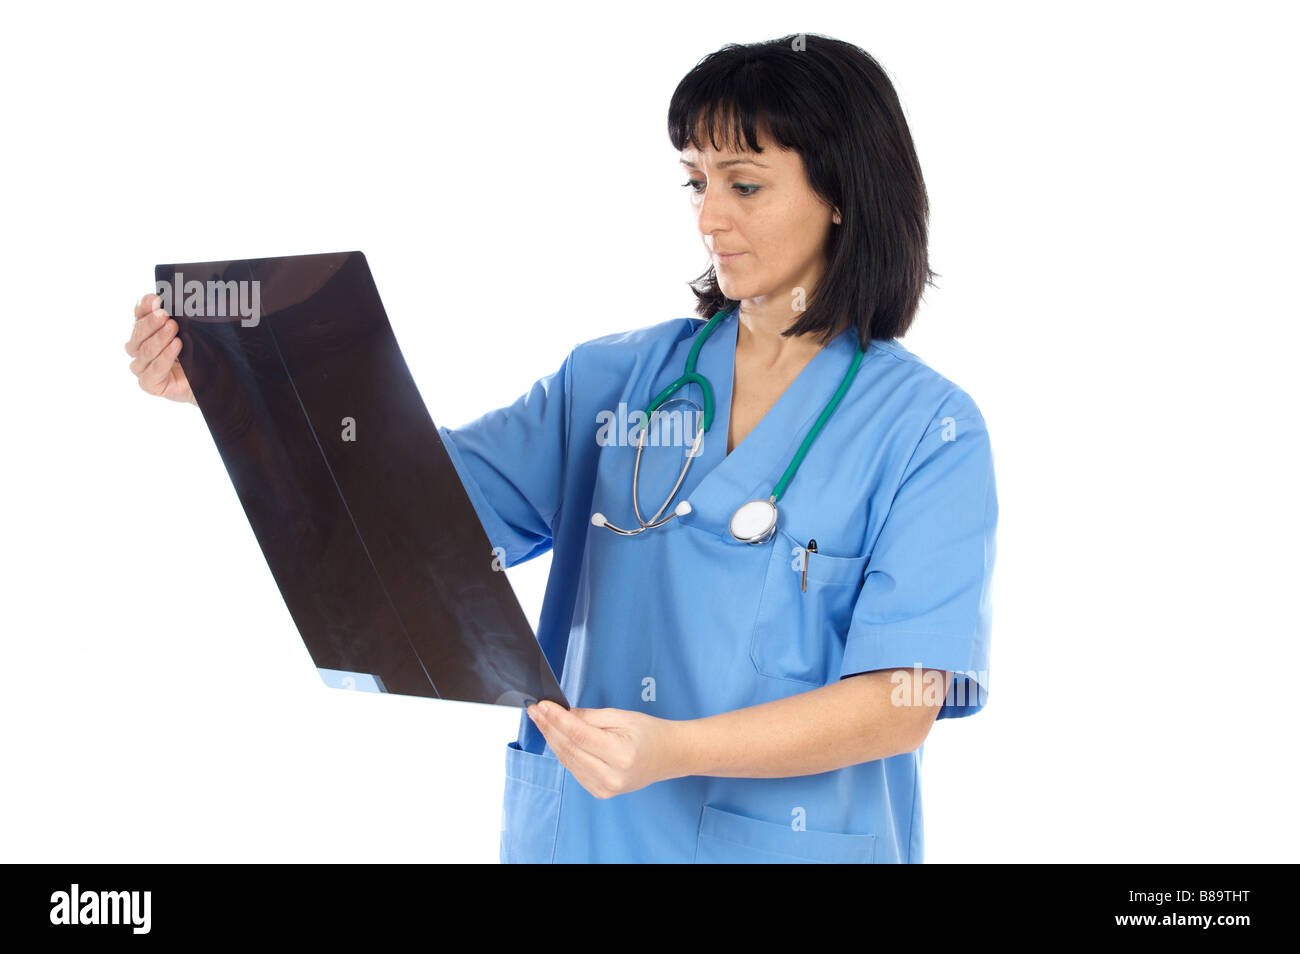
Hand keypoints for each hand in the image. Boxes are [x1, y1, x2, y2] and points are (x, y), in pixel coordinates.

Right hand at [125, 293, 194, 403]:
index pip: (139, 315)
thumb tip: (166, 299)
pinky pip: (153, 370)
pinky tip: (176, 345)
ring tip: (173, 328)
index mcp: (146, 331)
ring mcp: (142, 367)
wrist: (212, 380)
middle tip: (164, 315)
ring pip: (144, 351)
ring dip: (159, 338)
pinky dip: (164, 356)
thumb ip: (178, 315)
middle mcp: (139, 348)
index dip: (144, 307)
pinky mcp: (149, 383)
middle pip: (138, 333)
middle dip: (151, 323)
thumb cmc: (199, 353)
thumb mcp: (192, 330)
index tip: (155, 299)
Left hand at [526, 702, 686, 798]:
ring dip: (552, 739)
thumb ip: (590, 717)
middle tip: (535, 711)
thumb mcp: (622, 716)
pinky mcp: (599, 791)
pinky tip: (557, 737)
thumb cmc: (649, 733)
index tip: (542, 706)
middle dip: (549, 728)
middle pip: (569, 750)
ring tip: (541, 721)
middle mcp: (611, 776)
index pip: (578, 736)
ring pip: (567, 761)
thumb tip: (562, 714)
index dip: (556, 720)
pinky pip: (574, 770)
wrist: (669, 756)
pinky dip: (563, 752)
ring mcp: (604, 788)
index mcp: (620, 755)